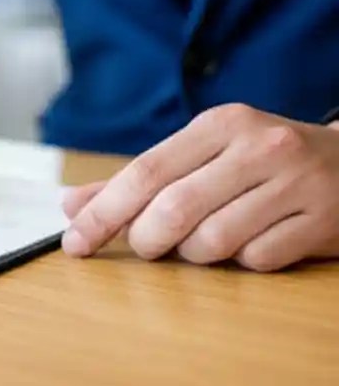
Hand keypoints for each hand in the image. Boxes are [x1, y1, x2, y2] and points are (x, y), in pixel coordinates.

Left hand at [61, 103, 338, 271]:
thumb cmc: (261, 161)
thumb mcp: (203, 154)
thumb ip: (138, 179)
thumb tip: (71, 204)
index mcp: (220, 124)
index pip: (145, 172)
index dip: (103, 213)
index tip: (74, 242)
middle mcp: (260, 147)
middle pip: (174, 209)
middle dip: (145, 239)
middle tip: (144, 247)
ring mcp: (296, 184)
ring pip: (213, 241)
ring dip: (195, 253)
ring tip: (205, 240)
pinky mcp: (323, 222)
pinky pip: (257, 259)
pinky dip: (241, 261)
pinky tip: (251, 242)